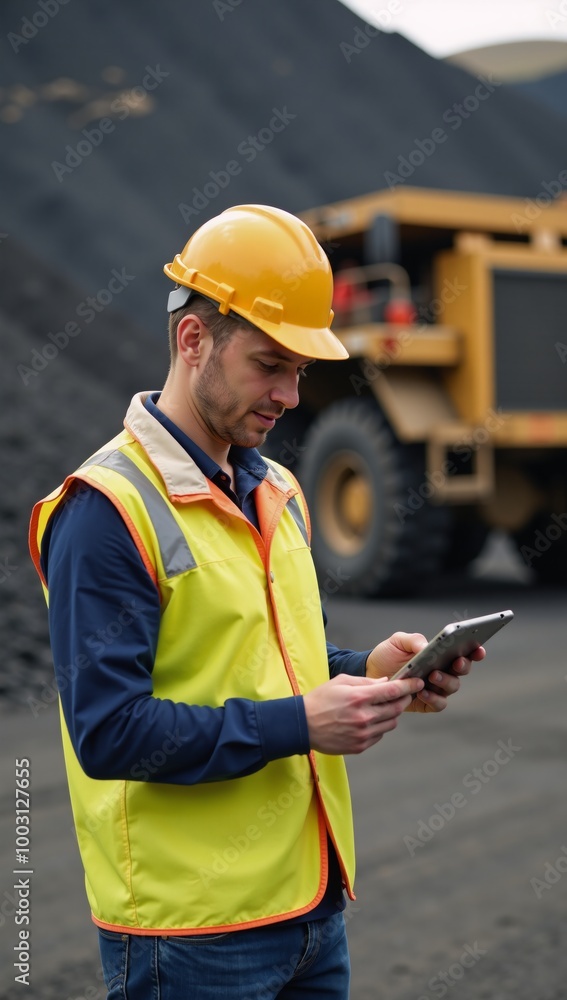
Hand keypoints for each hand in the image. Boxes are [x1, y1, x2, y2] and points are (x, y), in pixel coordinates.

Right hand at [303, 673, 423, 754]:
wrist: (302, 725)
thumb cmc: (320, 700)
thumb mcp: (341, 681)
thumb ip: (365, 681)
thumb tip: (386, 682)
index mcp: (359, 697)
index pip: (392, 691)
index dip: (408, 686)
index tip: (417, 683)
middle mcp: (364, 717)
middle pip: (396, 708)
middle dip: (403, 699)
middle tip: (403, 694)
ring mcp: (363, 734)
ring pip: (391, 723)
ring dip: (392, 714)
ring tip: (383, 707)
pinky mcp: (360, 746)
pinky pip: (380, 735)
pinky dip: (380, 726)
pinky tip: (370, 720)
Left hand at [365, 631, 485, 713]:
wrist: (371, 673)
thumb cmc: (388, 654)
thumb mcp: (398, 641)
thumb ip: (414, 640)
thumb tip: (428, 646)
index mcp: (441, 654)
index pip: (464, 652)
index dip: (475, 651)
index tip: (478, 648)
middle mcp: (443, 671)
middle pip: (462, 670)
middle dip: (462, 665)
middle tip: (456, 661)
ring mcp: (436, 688)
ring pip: (452, 687)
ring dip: (445, 681)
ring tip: (432, 676)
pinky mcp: (427, 703)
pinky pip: (438, 703)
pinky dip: (433, 698)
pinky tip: (422, 691)